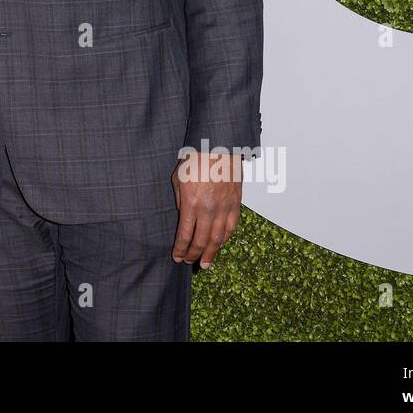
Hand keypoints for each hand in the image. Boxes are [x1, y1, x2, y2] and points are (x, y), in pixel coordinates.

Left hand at [170, 150, 242, 268]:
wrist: (218, 148)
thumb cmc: (195, 161)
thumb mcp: (178, 179)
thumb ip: (180, 201)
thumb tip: (184, 217)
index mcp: (191, 204)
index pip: (185, 235)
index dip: (180, 250)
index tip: (177, 257)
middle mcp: (208, 210)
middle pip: (201, 241)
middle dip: (194, 255)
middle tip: (190, 263)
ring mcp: (224, 208)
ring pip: (218, 238)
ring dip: (211, 253)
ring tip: (205, 264)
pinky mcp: (235, 204)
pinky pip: (231, 227)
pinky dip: (225, 239)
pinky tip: (219, 245)